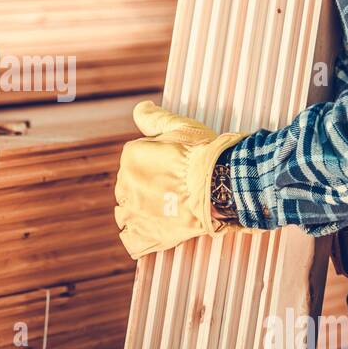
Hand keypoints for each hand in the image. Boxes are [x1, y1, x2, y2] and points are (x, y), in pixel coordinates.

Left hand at [114, 101, 248, 260]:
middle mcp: (126, 184)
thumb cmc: (203, 153)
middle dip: (145, 191)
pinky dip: (139, 239)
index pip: (133, 165)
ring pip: (126, 215)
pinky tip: (153, 233)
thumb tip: (140, 108)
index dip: (151, 169)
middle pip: (129, 189)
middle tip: (170, 192)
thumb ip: (153, 117)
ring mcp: (135, 212)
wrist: (221, 182)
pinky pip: (133, 241)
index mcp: (130, 158)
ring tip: (162, 212)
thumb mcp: (178, 126)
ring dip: (139, 214)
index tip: (170, 171)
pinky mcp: (147, 234)